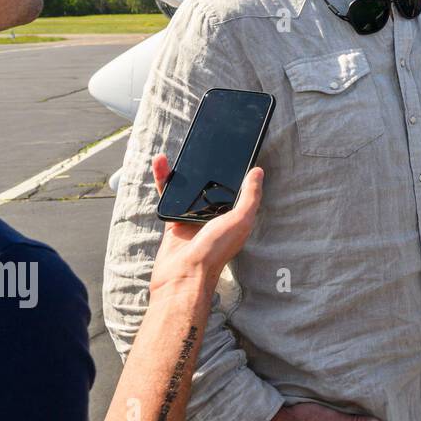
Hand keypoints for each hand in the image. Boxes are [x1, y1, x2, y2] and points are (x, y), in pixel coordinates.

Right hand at [149, 153, 263, 296]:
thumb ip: (250, 196)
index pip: (238, 188)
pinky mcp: (174, 219)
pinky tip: (161, 163)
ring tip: (185, 150)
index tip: (234, 150)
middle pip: (212, 185)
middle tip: (206, 145)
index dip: (237, 170)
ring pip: (189, 187)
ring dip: (185, 169)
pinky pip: (170, 195)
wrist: (183, 275)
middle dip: (209, 167)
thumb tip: (258, 172)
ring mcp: (194, 217)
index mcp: (235, 216)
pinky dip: (164, 179)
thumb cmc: (215, 251)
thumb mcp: (240, 220)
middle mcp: (216, 216)